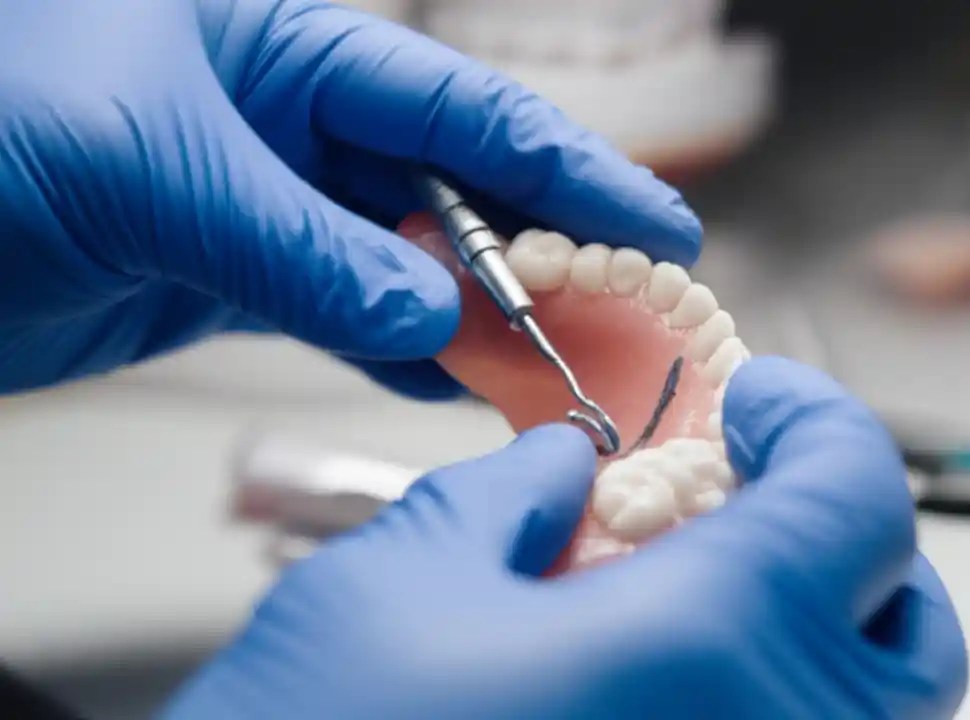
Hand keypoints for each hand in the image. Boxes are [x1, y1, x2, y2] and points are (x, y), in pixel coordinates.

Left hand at [0, 0, 698, 395]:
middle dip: (548, 251)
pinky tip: (461, 380)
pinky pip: (353, 316)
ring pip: (414, 264)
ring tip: (563, 361)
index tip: (655, 231)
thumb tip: (424, 320)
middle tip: (632, 312)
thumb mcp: (144, 165)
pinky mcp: (240, 279)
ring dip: (486, 318)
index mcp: (289, 50)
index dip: (572, 170)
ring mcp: (272, 206)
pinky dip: (411, 353)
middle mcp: (294, 125)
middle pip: (458, 191)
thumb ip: (294, 247)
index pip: (464, 110)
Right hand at [165, 358, 967, 718]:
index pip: (860, 491)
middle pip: (912, 628)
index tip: (761, 401)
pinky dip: (770, 708)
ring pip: (870, 718)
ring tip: (713, 591)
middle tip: (760, 495)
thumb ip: (514, 495)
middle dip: (849, 541)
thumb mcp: (404, 577)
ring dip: (820, 636)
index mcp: (716, 642)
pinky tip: (673, 682)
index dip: (819, 420)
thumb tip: (564, 470)